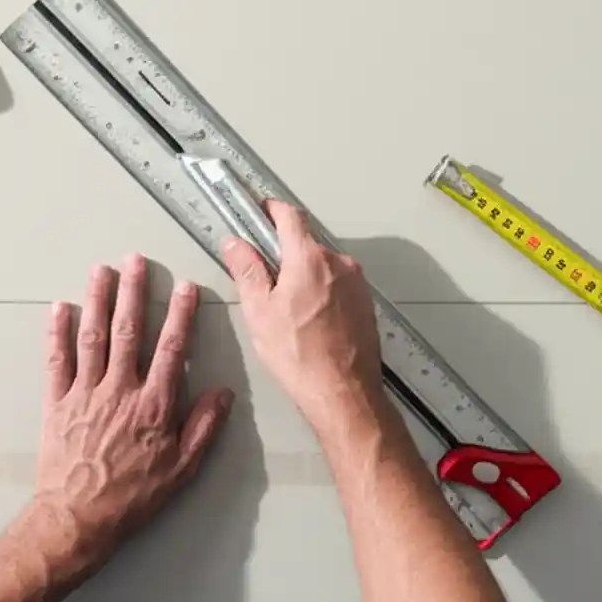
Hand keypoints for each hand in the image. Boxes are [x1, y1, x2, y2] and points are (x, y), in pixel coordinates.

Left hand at [37, 255, 233, 567]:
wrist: (77, 520)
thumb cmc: (131, 499)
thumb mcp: (181, 471)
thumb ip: (203, 429)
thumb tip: (222, 394)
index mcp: (153, 406)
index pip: (172, 349)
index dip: (182, 316)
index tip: (187, 288)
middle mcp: (119, 391)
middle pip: (129, 332)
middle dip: (134, 293)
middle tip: (137, 260)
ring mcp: (85, 394)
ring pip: (93, 337)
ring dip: (98, 300)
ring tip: (102, 270)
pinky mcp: (57, 404)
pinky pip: (57, 360)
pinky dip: (57, 332)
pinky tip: (60, 308)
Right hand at [221, 200, 383, 423]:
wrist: (343, 392)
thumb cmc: (300, 357)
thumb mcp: (260, 312)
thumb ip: (247, 271)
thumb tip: (235, 244)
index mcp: (309, 258)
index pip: (290, 216)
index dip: (272, 209)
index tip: (261, 211)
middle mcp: (339, 263)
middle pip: (306, 243)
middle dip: (284, 253)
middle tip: (265, 279)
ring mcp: (356, 283)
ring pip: (323, 266)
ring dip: (305, 276)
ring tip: (289, 311)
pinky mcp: (366, 303)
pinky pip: (338, 285)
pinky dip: (322, 293)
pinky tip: (311, 322)